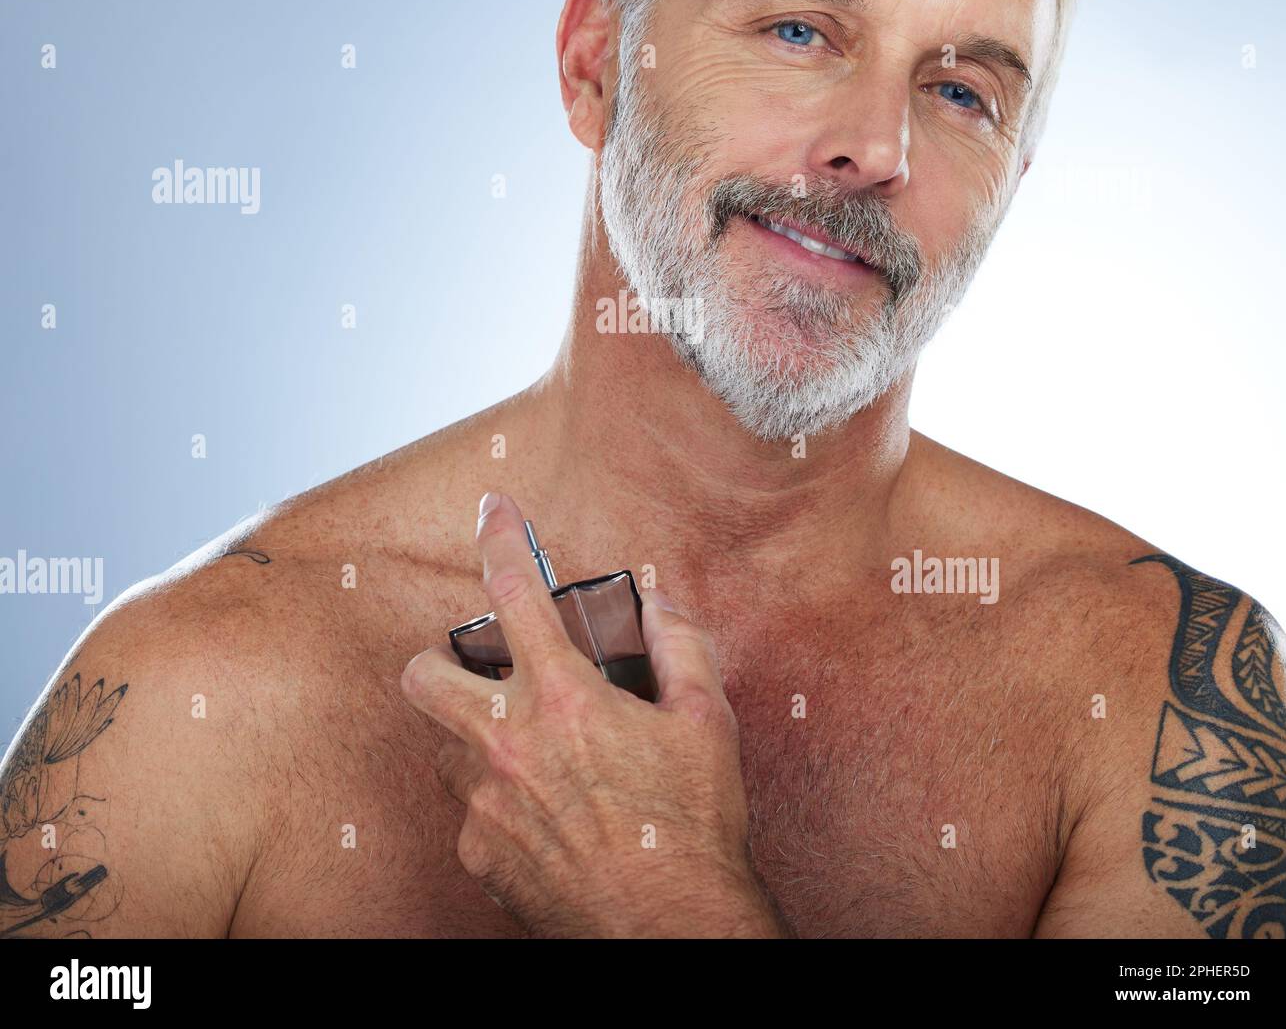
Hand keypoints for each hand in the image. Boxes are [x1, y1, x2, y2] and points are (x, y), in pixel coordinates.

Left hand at [400, 491, 790, 937]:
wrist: (671, 930)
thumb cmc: (692, 828)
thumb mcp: (708, 722)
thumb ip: (679, 647)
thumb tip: (658, 604)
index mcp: (562, 697)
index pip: (515, 590)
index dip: (500, 537)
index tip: (493, 509)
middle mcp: (506, 744)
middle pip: (423, 675)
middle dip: (439, 662)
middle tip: (483, 673)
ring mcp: (483, 804)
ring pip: (443, 747)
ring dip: (474, 736)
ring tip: (531, 754)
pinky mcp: (478, 855)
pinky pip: (468, 811)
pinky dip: (498, 802)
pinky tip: (547, 817)